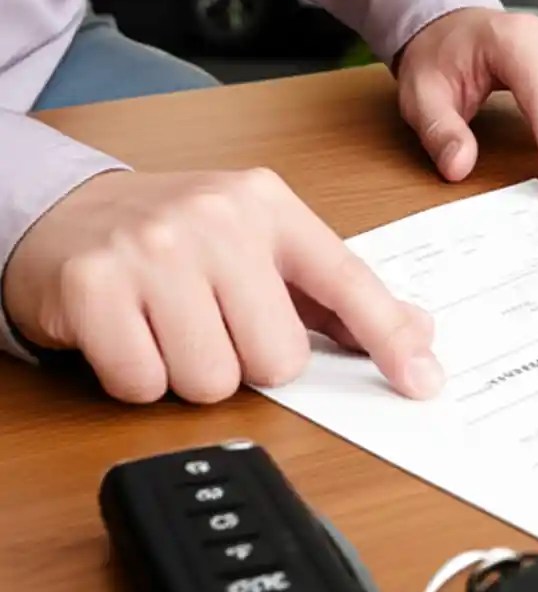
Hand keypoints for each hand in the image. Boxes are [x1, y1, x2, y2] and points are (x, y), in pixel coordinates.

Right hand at [3, 169, 442, 403]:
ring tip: (170, 328)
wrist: (61, 211)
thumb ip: (335, 292)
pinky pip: (144, 385)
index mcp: (269, 206)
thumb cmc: (176, 237)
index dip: (388, 339)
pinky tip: (129, 336)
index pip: (347, 282)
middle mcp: (216, 220)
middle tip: (216, 326)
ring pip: (213, 382)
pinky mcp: (92, 286)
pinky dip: (138, 379)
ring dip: (192, 375)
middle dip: (250, 364)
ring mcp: (152, 250)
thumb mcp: (261, 243)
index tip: (421, 381)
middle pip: (278, 360)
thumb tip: (418, 331)